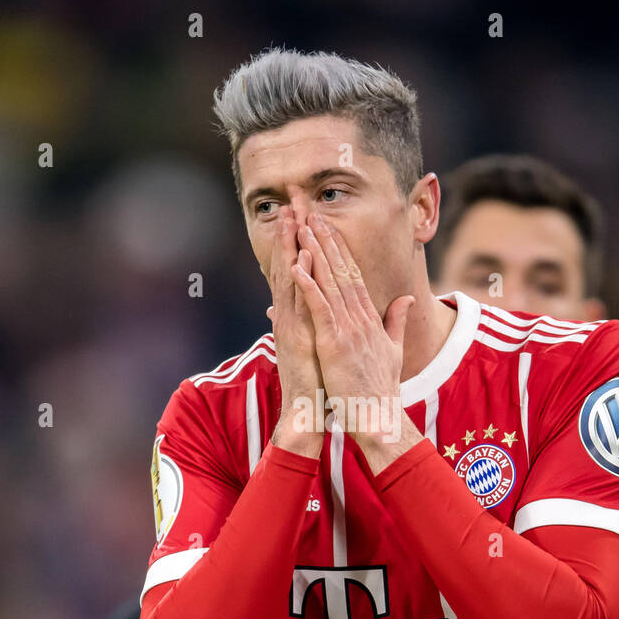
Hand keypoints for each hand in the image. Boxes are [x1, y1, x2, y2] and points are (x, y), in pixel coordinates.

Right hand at [265, 207, 323, 457]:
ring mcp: (290, 326)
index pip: (299, 273)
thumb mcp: (325, 347)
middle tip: (291, 204)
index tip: (304, 217)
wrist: (306, 414)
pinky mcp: (295, 339)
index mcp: (300, 317)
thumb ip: (326, 324)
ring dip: (288, 248)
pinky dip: (297, 282)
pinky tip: (298, 259)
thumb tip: (329, 311)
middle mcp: (291, 317)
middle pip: (289, 268)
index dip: (301, 244)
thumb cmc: (318, 384)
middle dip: (290, 235)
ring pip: (288, 280)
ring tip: (290, 218)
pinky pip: (296, 305)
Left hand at [293, 213, 419, 466]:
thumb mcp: (393, 350)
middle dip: (326, 240)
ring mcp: (348, 329)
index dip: (341, 249)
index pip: (354, 275)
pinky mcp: (334, 343)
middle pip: (341, 271)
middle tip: (311, 212)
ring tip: (302, 226)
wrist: (377, 419)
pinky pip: (319, 308)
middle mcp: (360, 319)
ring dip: (315, 253)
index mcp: (370, 319)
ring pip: (329, 283)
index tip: (329, 226)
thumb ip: (397, 322)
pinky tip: (297, 266)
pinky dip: (309, 286)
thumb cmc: (379, 390)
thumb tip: (405, 299)